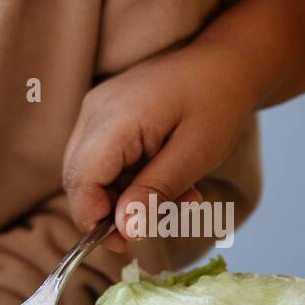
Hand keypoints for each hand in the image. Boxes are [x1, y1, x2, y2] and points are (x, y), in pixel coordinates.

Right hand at [62, 40, 257, 246]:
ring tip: (177, 201)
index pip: (81, 177)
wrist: (225, 61)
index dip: (92, 216)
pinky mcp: (105, 114)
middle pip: (78, 176)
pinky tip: (167, 182)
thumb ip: (156, 190)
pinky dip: (129, 178)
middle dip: (109, 210)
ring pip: (90, 171)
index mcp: (115, 116)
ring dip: (125, 195)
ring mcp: (97, 109)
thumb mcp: (195, 154)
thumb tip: (125, 230)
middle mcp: (95, 110)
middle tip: (150, 228)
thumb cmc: (217, 101)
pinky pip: (104, 157)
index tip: (122, 243)